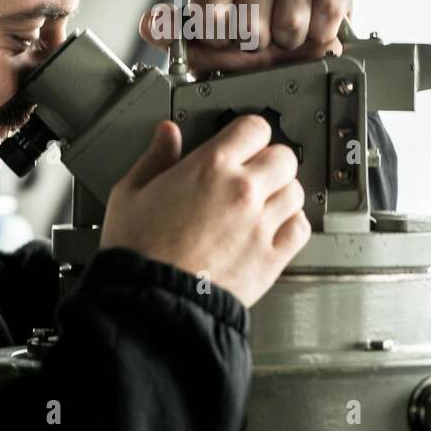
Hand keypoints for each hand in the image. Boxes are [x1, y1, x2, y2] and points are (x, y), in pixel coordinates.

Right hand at [100, 115, 310, 306]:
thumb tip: (166, 135)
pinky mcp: (270, 258)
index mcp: (210, 167)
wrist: (150, 302)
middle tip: (254, 172)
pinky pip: (300, 229)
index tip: (243, 143)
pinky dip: (292, 225)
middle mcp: (242, 191)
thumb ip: (154, 158)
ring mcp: (260, 225)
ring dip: (282, 193)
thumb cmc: (137, 252)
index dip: (249, 133)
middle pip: (284, 157)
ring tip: (264, 202)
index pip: (255, 128)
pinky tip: (274, 228)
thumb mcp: (130, 193)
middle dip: (270, 161)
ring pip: (296, 191)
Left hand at [138, 0, 352, 75]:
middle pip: (249, 19)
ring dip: (286, 45)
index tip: (223, 45)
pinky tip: (312, 38)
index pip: (208, 6)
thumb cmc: (247, 50)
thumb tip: (151, 23)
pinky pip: (327, 11)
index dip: (216, 37)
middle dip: (253, 47)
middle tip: (257, 48)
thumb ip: (173, 35)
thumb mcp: (204, 49)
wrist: (296, 57)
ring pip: (288, 21)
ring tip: (284, 45)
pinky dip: (320, 36)